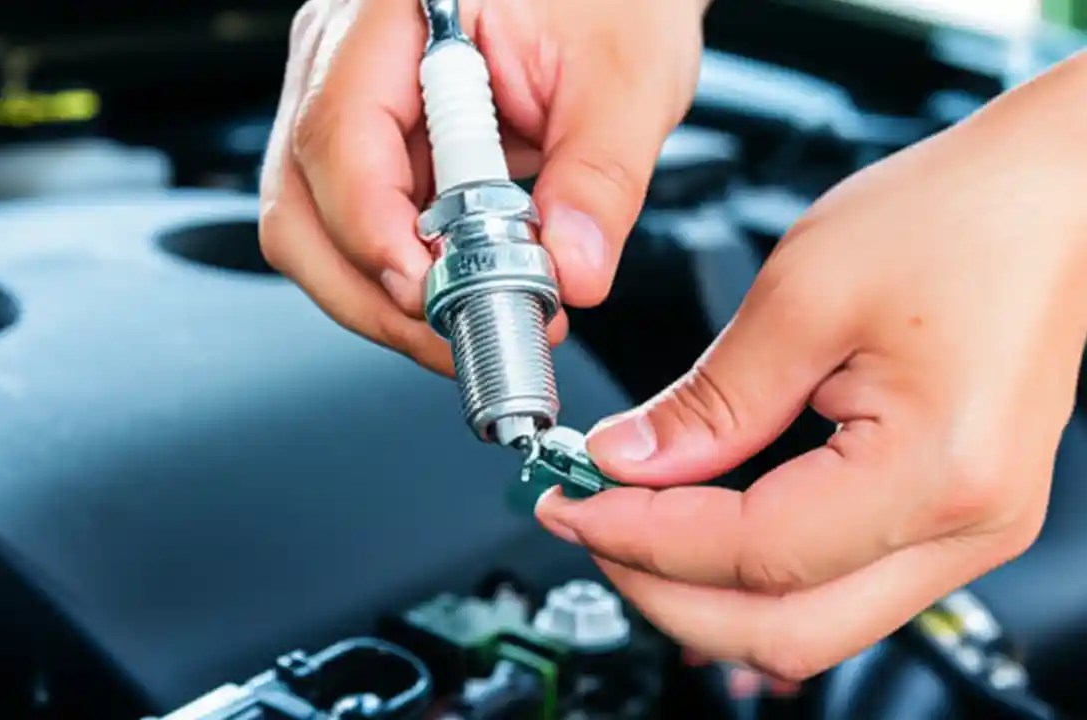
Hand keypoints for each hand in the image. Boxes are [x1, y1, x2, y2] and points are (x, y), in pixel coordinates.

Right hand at [259, 0, 705, 373]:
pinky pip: (351, 225)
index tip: (433, 292)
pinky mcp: (366, 139)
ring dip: (385, 293)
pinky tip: (457, 287)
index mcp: (396, 8)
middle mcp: (343, 50)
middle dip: (375, 289)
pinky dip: (401, 272)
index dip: (374, 232)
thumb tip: (570, 272)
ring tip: (470, 316)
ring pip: (313, 228)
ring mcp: (342, 96)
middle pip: (301, 201)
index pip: (339, 135)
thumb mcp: (627, 79)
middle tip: (456, 330)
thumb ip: (600, 180)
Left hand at [536, 53, 1086, 680]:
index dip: (642, 535)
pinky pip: (840, 585)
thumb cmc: (962, 218)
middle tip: (587, 522)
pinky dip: (756, 573)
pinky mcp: (956, 514)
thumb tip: (629, 460)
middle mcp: (967, 525)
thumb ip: (710, 400)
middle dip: (662, 590)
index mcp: (936, 470)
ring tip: (627, 524)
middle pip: (783, 629)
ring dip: (704, 592)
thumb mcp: (803, 295)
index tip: (572, 500)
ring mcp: (970, 532)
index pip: (753, 553)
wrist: (1054, 196)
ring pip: (810, 624)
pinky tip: (697, 529)